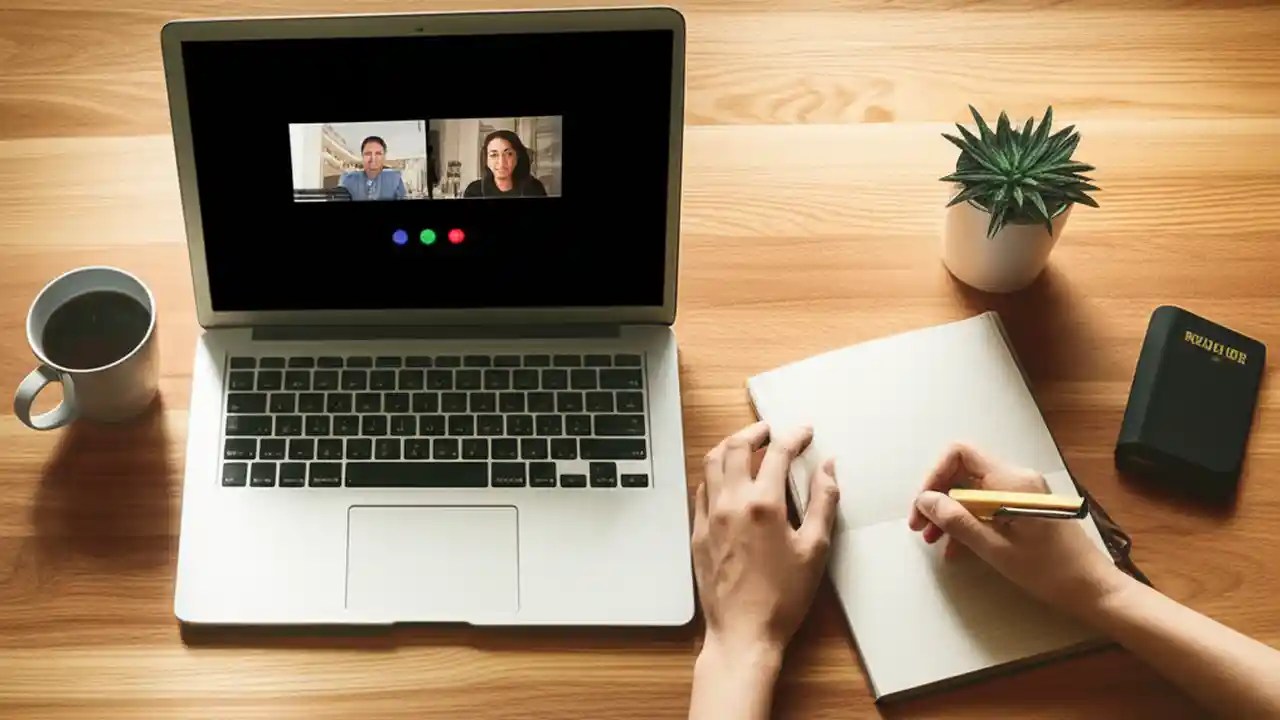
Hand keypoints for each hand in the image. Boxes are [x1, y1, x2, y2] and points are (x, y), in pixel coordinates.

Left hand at [691, 422, 839, 659]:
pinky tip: (726, 480)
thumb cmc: (782, 597)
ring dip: (730, 446)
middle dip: (756, 432)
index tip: (805, 433)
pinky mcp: (697, 533)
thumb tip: (828, 468)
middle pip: (736, 447)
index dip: (794, 436)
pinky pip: (701, 490)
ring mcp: (709, 516)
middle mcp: (731, 502)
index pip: (778, 453)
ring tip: (746, 446)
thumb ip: (823, 502)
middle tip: (771, 431)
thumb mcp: (815, 549)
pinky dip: (714, 475)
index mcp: (763, 504)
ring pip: (711, 463)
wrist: (742, 632)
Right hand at [908, 443, 1127, 616]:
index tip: (924, 505)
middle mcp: (1017, 479)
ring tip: (935, 541)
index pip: (960, 453)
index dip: (935, 475)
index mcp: (1011, 480)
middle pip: (964, 473)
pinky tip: (957, 549)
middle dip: (939, 498)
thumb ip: (957, 521)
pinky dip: (970, 522)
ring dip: (951, 513)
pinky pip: (988, 507)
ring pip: (973, 492)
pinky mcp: (1025, 510)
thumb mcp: (995, 548)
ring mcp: (1022, 494)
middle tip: (921, 528)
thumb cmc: (1048, 569)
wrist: (1093, 588)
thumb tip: (925, 500)